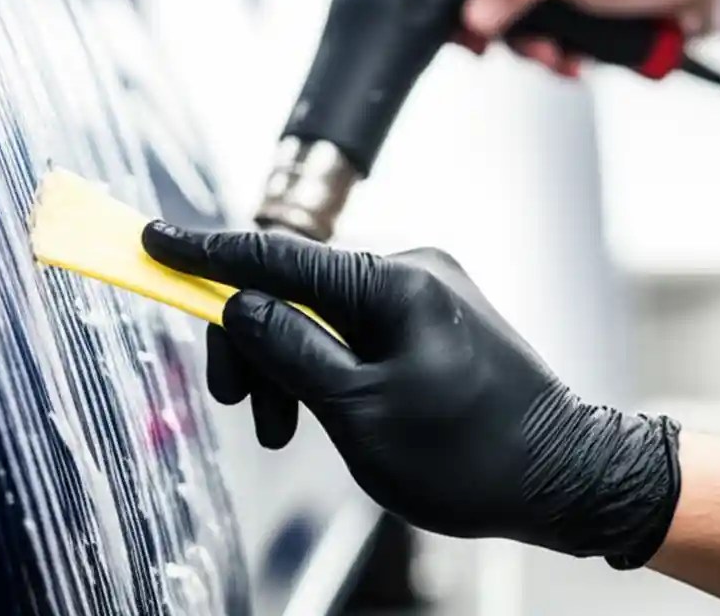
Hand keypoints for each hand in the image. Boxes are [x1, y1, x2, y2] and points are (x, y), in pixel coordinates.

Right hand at [143, 221, 681, 566]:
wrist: (567, 479)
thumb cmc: (470, 454)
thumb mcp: (359, 410)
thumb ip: (290, 349)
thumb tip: (237, 301)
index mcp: (393, 282)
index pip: (278, 254)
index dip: (206, 251)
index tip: (152, 239)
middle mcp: (407, 270)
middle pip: (292, 287)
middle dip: (249, 340)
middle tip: (234, 404)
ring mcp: (420, 293)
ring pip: (317, 313)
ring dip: (283, 364)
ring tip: (277, 428)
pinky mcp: (426, 318)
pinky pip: (349, 328)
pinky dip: (319, 366)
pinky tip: (312, 411)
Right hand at [460, 0, 714, 76]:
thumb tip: (472, 16)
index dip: (459, 5)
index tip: (471, 34)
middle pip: (483, 7)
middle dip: (508, 38)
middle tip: (532, 46)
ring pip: (513, 31)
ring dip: (536, 52)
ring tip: (562, 55)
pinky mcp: (565, 13)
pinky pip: (541, 43)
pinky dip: (554, 57)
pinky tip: (574, 57)